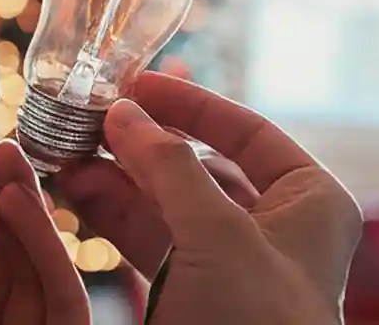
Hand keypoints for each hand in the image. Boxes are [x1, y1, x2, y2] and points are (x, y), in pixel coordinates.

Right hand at [57, 73, 362, 324]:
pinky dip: (115, 217)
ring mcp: (233, 264)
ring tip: (68, 154)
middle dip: (141, 144)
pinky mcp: (195, 295)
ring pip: (168, 203)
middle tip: (89, 120)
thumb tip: (127, 114)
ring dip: (118, 178)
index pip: (246, 130)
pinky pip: (152, 241)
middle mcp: (276, 228)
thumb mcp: (219, 234)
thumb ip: (170, 167)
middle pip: (199, 164)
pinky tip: (78, 195)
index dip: (189, 103)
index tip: (137, 84)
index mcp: (310, 202)